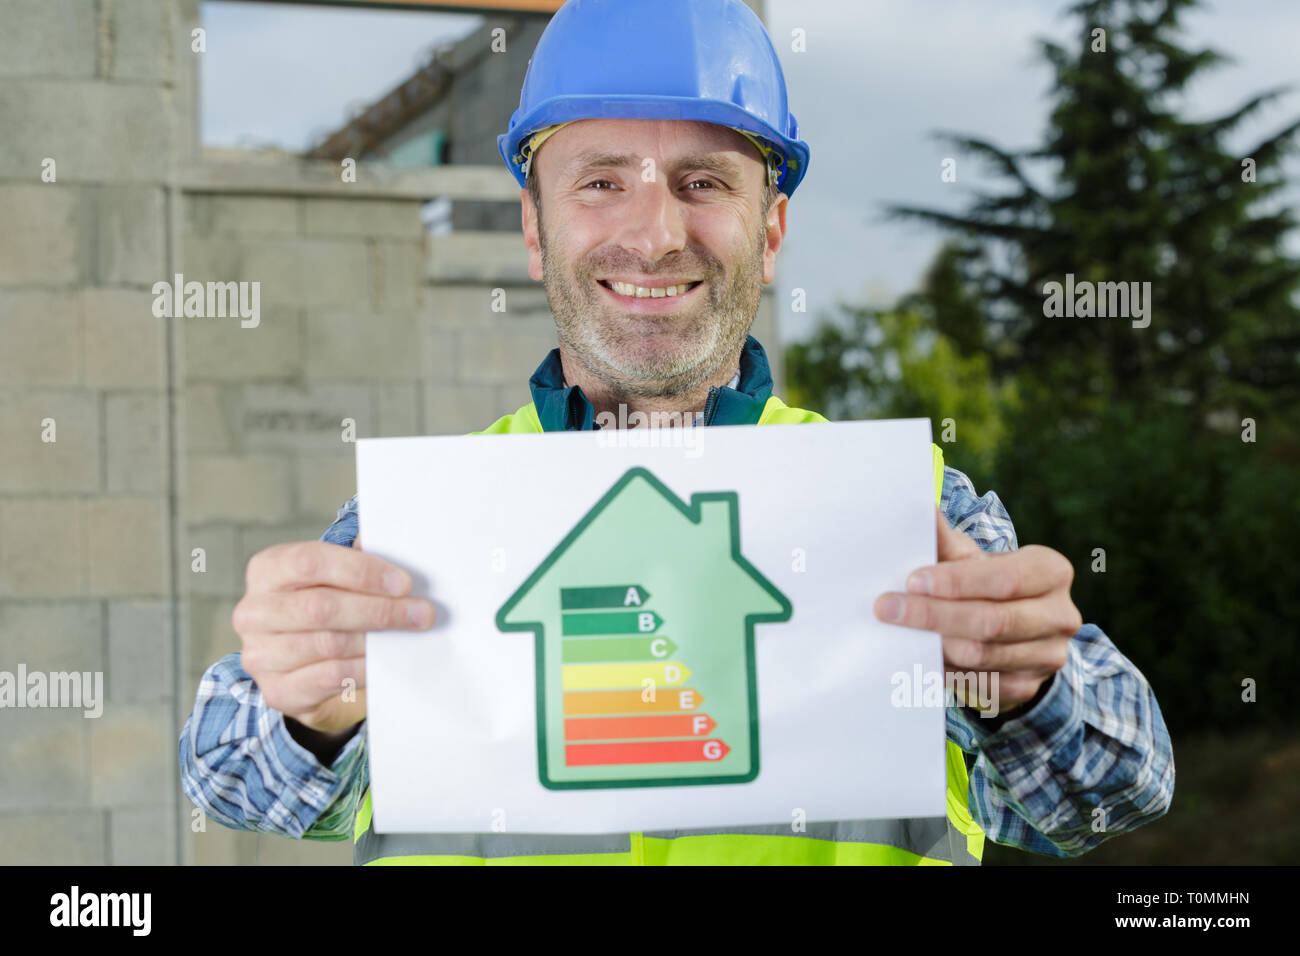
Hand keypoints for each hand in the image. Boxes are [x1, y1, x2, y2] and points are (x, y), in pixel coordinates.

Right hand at [233, 537, 434, 734]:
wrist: (299, 661)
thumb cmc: (323, 604)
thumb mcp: (333, 576)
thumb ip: (359, 559)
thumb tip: (399, 548)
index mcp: (267, 570)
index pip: (310, 562)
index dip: (361, 571)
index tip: (403, 582)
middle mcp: (254, 612)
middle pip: (321, 607)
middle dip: (379, 610)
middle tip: (422, 613)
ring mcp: (260, 654)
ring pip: (328, 644)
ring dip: (376, 640)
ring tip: (410, 634)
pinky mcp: (276, 690)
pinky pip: (329, 677)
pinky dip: (363, 668)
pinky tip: (385, 660)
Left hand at [873, 508, 1082, 714]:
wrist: (1010, 625)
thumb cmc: (985, 580)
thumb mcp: (971, 557)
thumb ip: (945, 538)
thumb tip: (917, 509)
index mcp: (1051, 571)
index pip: (1005, 579)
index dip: (957, 582)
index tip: (911, 580)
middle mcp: (1060, 615)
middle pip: (992, 621)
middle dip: (933, 615)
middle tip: (887, 609)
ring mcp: (1049, 655)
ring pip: (982, 656)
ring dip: (934, 645)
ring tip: (896, 632)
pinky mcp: (1029, 685)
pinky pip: (979, 683)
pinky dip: (944, 670)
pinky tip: (918, 657)